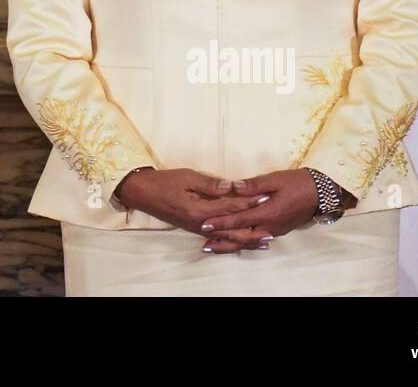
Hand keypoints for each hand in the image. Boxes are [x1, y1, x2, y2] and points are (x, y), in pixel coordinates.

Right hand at [114, 167, 275, 241]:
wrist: (143, 193)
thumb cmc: (164, 181)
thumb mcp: (188, 177)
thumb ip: (211, 184)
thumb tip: (233, 187)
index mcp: (200, 210)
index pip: (231, 207)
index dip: (250, 202)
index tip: (267, 197)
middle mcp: (201, 224)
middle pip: (233, 229)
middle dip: (254, 227)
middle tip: (274, 226)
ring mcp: (198, 229)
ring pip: (227, 237)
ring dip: (247, 239)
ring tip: (266, 240)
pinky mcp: (195, 228)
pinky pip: (218, 237)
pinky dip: (233, 240)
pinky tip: (242, 240)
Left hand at [196, 168, 327, 253]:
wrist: (321, 194)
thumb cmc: (298, 183)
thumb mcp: (275, 179)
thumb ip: (254, 185)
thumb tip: (233, 186)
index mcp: (267, 213)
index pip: (238, 220)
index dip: (221, 222)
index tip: (205, 224)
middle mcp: (270, 226)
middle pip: (241, 236)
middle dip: (222, 238)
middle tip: (204, 240)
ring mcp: (274, 230)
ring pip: (248, 241)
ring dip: (230, 244)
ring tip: (214, 246)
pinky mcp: (278, 230)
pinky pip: (257, 239)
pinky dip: (243, 242)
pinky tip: (236, 243)